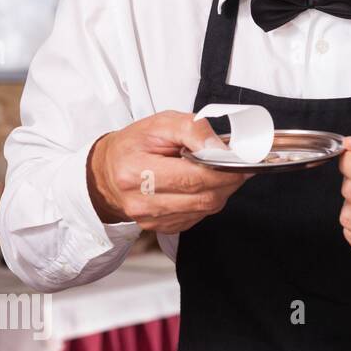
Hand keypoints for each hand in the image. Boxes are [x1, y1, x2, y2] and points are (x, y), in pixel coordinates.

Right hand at [87, 111, 251, 232]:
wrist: (107, 170)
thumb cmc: (135, 144)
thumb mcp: (161, 123)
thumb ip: (193, 129)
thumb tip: (220, 148)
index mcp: (136, 172)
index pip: (192, 178)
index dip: (224, 171)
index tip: (242, 161)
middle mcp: (141, 202)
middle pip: (203, 197)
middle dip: (229, 180)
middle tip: (240, 165)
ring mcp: (150, 219)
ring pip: (205, 209)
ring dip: (221, 190)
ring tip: (222, 172)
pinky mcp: (161, 227)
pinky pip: (198, 217)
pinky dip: (209, 200)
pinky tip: (205, 186)